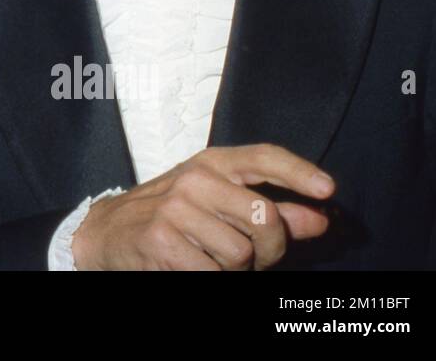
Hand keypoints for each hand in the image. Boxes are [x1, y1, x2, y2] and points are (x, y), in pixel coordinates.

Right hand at [71, 144, 334, 270]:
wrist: (107, 232)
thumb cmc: (170, 216)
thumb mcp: (217, 203)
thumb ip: (270, 209)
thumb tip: (320, 218)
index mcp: (211, 164)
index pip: (262, 157)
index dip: (299, 172)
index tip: (328, 191)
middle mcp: (194, 179)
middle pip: (265, 217)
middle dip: (269, 248)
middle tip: (248, 255)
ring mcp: (175, 209)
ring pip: (242, 253)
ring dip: (236, 269)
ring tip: (210, 259)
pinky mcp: (163, 240)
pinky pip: (214, 273)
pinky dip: (210, 277)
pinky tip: (191, 266)